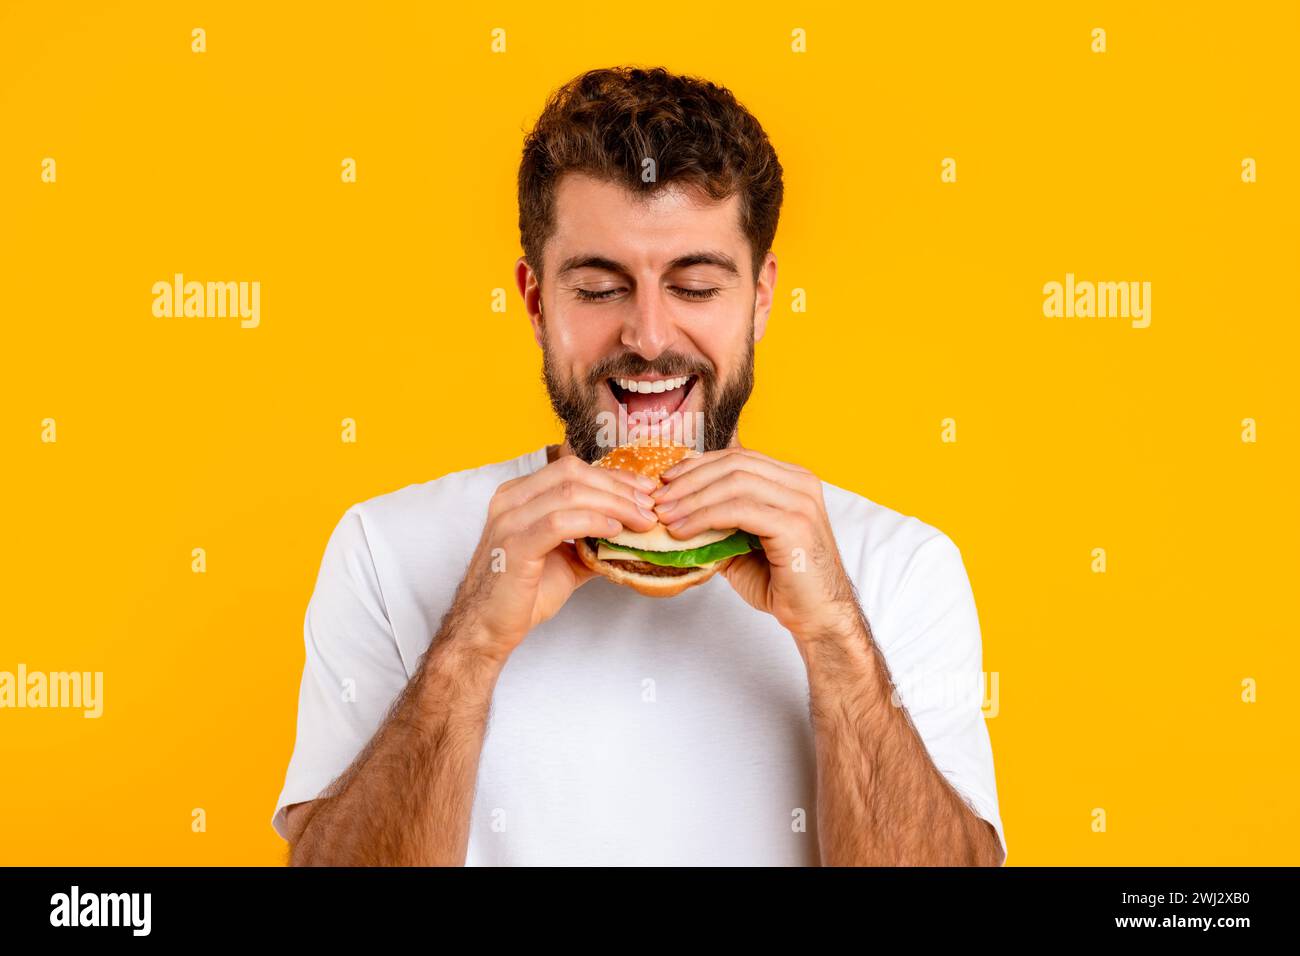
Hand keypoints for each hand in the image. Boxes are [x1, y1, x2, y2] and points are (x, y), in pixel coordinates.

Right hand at [451, 455, 658, 662]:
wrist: (487, 628)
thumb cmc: (523, 593)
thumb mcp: (566, 559)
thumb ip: (592, 539)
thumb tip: (634, 531)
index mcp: (520, 495)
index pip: (572, 470)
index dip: (614, 476)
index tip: (645, 490)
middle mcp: (511, 500)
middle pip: (573, 473)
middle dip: (619, 487)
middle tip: (650, 505)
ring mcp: (509, 520)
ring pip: (570, 493)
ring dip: (614, 504)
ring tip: (641, 520)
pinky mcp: (515, 545)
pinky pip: (559, 522)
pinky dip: (593, 521)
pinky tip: (614, 529)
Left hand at [650, 446, 861, 644]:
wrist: (819, 618)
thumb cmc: (785, 584)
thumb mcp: (745, 544)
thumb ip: (720, 523)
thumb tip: (676, 512)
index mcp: (792, 480)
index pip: (738, 457)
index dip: (698, 465)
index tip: (666, 482)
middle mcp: (800, 483)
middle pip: (734, 463)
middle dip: (689, 479)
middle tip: (658, 499)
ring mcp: (800, 502)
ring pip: (734, 482)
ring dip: (692, 498)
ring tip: (665, 517)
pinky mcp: (794, 525)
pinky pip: (739, 510)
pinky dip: (705, 517)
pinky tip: (683, 531)